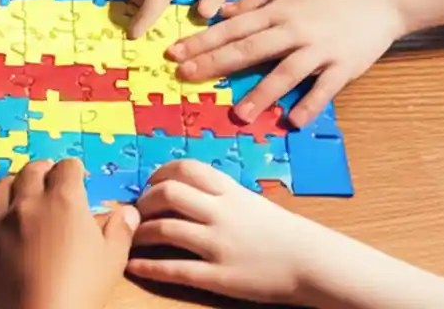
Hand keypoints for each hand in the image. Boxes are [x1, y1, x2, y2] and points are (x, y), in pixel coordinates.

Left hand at [0, 159, 139, 308]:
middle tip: (50, 178)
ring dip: (15, 183)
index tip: (78, 176)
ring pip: (2, 185)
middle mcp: (30, 201)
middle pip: (32, 170)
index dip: (74, 170)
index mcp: (65, 199)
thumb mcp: (113, 258)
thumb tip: (129, 211)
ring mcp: (3, 219)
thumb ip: (120, 229)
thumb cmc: (83, 286)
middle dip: (44, 170)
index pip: (67, 168)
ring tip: (22, 190)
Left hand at [129, 160, 330, 304]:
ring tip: (131, 239)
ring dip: (140, 233)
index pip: (184, 168)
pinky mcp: (219, 275)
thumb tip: (185, 188)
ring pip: (165, 230)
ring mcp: (218, 244)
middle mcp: (221, 212)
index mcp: (230, 191)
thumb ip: (220, 194)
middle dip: (144, 201)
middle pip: (168, 194)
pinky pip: (175, 269)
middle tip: (136, 212)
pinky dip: (148, 266)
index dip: (158, 174)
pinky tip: (134, 266)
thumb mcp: (250, 201)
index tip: (149, 184)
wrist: (312, 262)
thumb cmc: (281, 232)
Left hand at [168, 0, 403, 126]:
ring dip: (261, 94)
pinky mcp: (344, 66)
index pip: (233, 27)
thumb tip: (224, 12)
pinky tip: (294, 121)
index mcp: (279, 11)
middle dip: (214, 63)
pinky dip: (310, 105)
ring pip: (285, 73)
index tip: (175, 53)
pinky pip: (324, 88)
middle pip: (248, 48)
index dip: (203, 41)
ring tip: (239, 114)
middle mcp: (294, 30)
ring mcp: (320, 49)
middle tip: (187, 78)